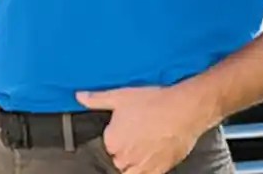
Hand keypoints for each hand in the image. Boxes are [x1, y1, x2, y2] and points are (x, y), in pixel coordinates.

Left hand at [76, 84, 213, 173]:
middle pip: (117, 162)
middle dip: (121, 154)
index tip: (121, 133)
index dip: (113, 140)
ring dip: (131, 165)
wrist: (183, 110)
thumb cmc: (152, 102)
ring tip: (139, 152)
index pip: (106, 148)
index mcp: (112, 141)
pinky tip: (149, 161)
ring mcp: (143, 165)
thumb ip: (96, 99)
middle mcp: (125, 157)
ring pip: (130, 171)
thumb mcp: (119, 96)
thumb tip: (79, 96)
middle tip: (133, 140)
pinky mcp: (161, 169)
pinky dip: (146, 170)